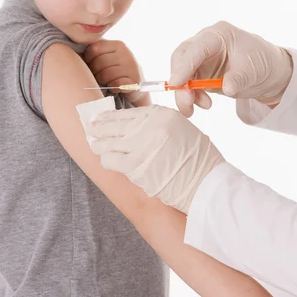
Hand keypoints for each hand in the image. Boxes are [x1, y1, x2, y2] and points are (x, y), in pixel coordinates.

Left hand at [84, 40, 147, 105]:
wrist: (136, 89)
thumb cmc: (115, 73)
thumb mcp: (107, 59)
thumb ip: (95, 53)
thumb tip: (70, 52)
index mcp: (118, 45)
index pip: (94, 49)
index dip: (88, 60)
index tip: (91, 67)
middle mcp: (126, 53)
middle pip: (99, 62)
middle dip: (96, 73)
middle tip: (99, 78)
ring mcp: (132, 67)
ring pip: (106, 75)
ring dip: (103, 82)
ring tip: (107, 83)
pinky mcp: (135, 81)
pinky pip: (116, 84)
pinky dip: (113, 88)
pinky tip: (115, 88)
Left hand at [87, 104, 224, 213]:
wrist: (206, 184)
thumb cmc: (197, 159)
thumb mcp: (180, 129)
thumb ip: (156, 124)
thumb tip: (130, 125)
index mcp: (160, 115)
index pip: (128, 113)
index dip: (110, 116)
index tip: (101, 118)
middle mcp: (149, 127)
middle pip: (114, 125)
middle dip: (98, 127)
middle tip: (90, 128)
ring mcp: (140, 146)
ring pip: (107, 143)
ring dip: (99, 145)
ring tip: (95, 146)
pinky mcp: (135, 167)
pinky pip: (110, 161)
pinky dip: (106, 160)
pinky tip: (106, 160)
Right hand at [169, 20, 292, 116]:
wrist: (268, 72)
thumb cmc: (262, 61)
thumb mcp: (254, 69)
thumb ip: (239, 77)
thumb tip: (226, 87)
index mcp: (219, 34)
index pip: (196, 48)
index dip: (184, 65)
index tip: (176, 83)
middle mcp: (205, 43)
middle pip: (181, 58)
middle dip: (180, 81)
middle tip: (186, 101)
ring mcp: (200, 58)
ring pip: (181, 73)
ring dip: (185, 93)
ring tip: (198, 108)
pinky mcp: (199, 73)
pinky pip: (188, 85)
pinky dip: (191, 97)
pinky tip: (204, 104)